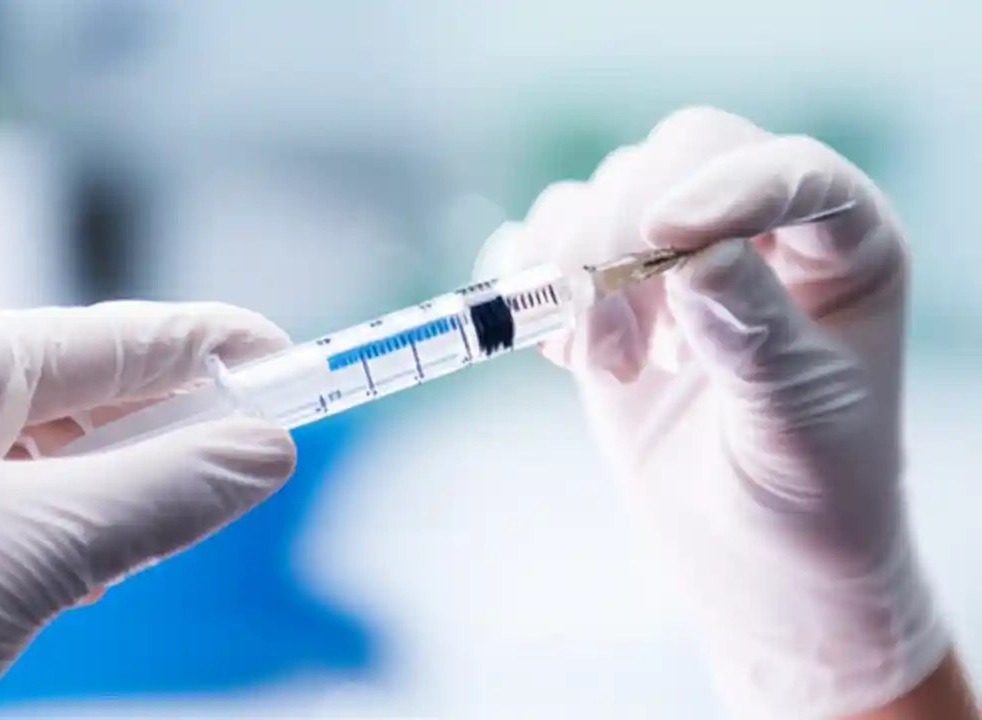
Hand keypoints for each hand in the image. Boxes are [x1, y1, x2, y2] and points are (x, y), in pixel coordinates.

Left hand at [0, 302, 295, 718]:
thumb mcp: (32, 555)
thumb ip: (165, 493)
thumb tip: (266, 454)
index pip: (94, 340)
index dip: (200, 345)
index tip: (283, 354)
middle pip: (60, 393)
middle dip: (157, 422)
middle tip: (247, 442)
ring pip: (20, 451)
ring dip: (102, 480)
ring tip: (163, 513)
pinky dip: (43, 521)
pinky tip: (76, 558)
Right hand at [485, 108, 950, 716]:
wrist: (753, 561)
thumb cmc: (808, 496)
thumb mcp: (796, 422)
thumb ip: (753, 334)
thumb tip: (695, 256)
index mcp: (844, 250)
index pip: (792, 173)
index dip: (726, 188)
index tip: (662, 238)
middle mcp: (762, 233)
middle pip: (680, 155)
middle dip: (626, 222)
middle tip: (602, 303)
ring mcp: (679, 258)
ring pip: (605, 194)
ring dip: (579, 268)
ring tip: (607, 362)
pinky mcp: (610, 294)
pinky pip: (549, 241)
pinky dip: (533, 285)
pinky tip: (567, 353)